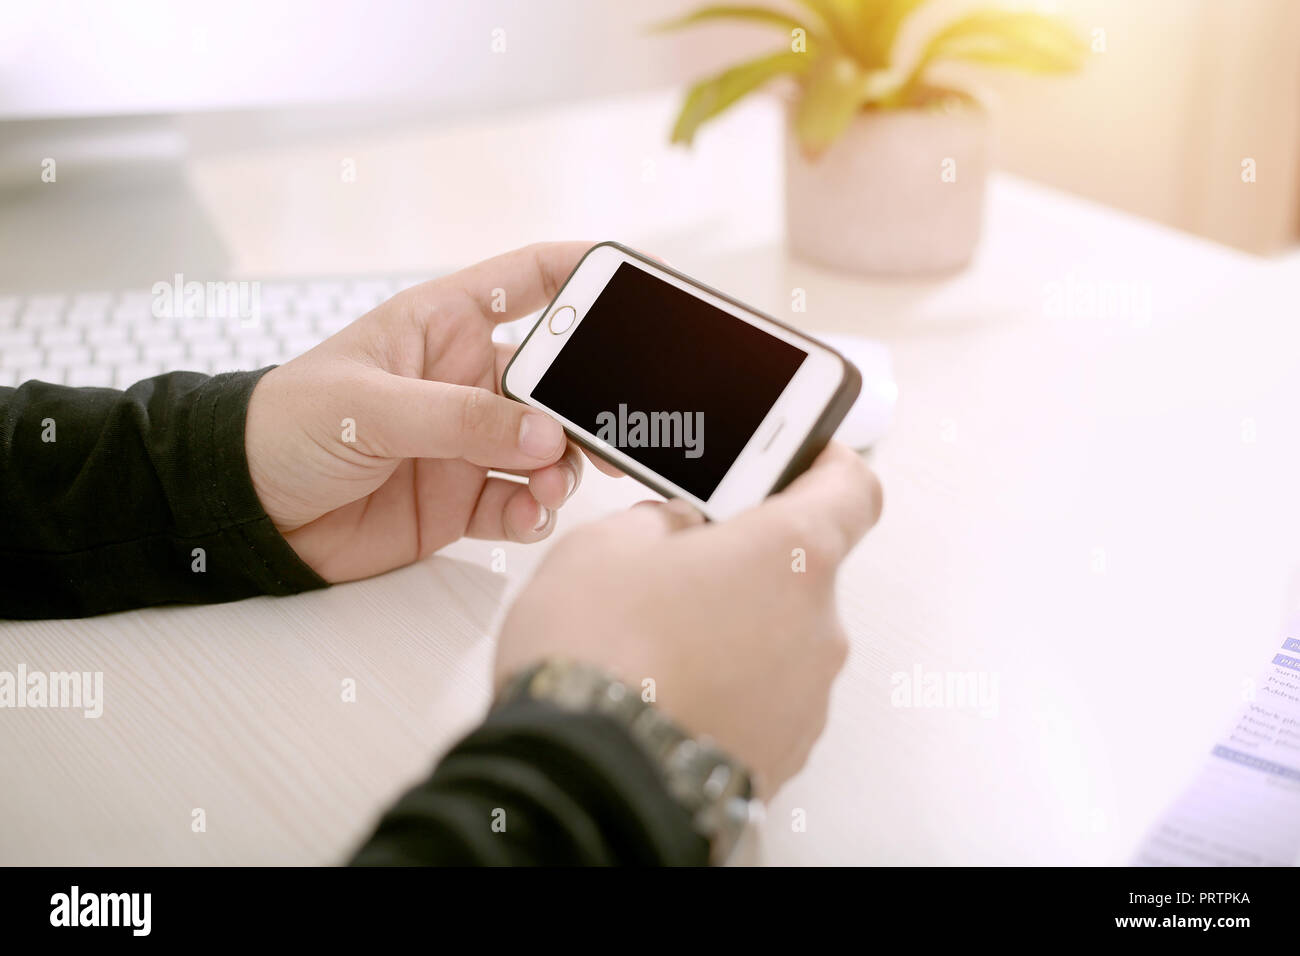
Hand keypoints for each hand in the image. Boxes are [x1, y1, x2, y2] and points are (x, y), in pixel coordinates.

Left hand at [245, 242, 617, 581]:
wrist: (244, 512)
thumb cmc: (283, 426)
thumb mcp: (369, 406)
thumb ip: (458, 419)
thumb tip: (543, 435)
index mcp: (443, 326)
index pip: (529, 280)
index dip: (583, 272)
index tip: (635, 280)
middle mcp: (466, 382)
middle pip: (557, 378)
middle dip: (591, 400)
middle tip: (619, 425)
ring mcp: (469, 443)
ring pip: (549, 448)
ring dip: (565, 466)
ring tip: (552, 484)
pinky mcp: (463, 500)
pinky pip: (522, 503)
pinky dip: (536, 512)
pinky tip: (526, 514)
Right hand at [494, 442, 882, 795]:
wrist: (586, 781)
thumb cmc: (599, 658)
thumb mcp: (604, 546)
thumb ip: (659, 521)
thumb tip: (674, 530)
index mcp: (791, 553)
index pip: (853, 489)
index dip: (829, 468)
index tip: (805, 462)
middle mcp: (818, 626)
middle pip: (804, 573)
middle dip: (748, 565)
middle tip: (680, 571)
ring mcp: (806, 698)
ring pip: (780, 640)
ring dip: (736, 632)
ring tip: (657, 644)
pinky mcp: (785, 753)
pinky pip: (765, 699)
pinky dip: (729, 689)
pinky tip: (666, 691)